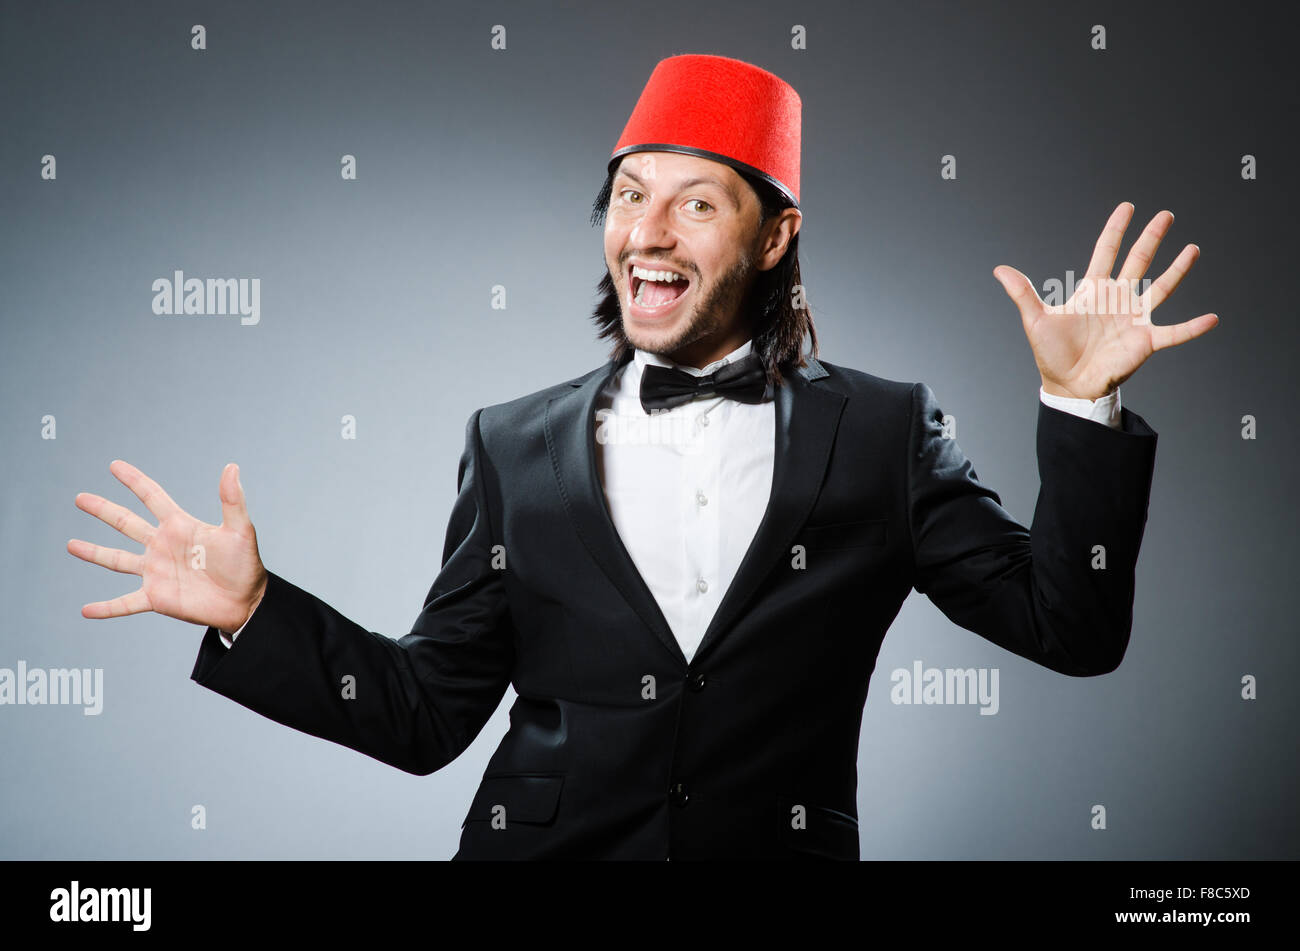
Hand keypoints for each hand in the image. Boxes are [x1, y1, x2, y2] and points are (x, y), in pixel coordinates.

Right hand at [68, 460, 267, 630]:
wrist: (246, 601)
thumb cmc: (245, 564)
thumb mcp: (240, 530)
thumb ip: (232, 500)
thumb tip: (232, 466)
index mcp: (179, 526)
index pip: (152, 497)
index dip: (134, 481)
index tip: (115, 465)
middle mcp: (162, 546)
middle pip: (126, 523)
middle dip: (103, 510)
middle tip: (80, 498)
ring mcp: (156, 572)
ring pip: (118, 560)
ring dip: (94, 553)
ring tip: (71, 545)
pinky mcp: (157, 597)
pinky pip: (125, 603)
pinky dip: (106, 608)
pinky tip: (86, 610)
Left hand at [994, 201, 1218, 400]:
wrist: (1067, 385)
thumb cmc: (1052, 354)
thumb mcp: (1035, 320)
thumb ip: (1023, 292)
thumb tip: (999, 269)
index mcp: (1093, 290)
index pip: (1107, 251)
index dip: (1116, 229)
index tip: (1127, 207)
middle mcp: (1117, 299)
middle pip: (1138, 261)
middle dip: (1151, 238)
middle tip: (1166, 215)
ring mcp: (1133, 318)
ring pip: (1161, 287)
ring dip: (1177, 269)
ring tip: (1193, 248)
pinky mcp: (1145, 341)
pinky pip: (1175, 332)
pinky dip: (1193, 327)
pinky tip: (1212, 318)